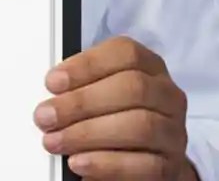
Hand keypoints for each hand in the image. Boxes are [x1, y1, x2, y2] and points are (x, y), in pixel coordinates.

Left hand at [34, 36, 197, 180]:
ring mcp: (173, 130)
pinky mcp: (171, 165)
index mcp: (149, 67)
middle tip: (46, 117)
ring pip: (140, 126)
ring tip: (56, 142)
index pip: (125, 54)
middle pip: (132, 88)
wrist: (145, 158)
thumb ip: (80, 87)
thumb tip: (50, 96)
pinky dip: (106, 164)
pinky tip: (79, 163)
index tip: (53, 82)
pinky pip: (144, 165)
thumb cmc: (116, 116)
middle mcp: (167, 95)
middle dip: (82, 102)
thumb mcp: (100, 93)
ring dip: (89, 134)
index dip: (87, 65)